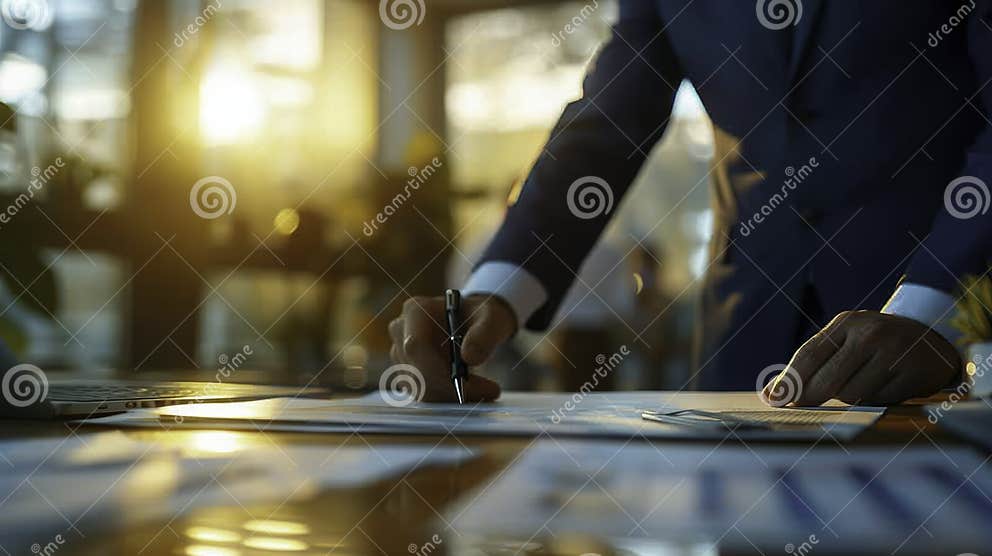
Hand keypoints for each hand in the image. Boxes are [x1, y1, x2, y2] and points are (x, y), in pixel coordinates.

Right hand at [387, 294, 516, 401]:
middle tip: (489, 392)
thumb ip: (485, 334)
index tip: (468, 383)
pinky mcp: (405, 372)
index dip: (437, 369)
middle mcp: (401, 331)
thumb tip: (470, 357)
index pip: (416, 345)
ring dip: (452, 396)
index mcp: (416, 311)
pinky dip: (447, 398)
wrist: (472, 323)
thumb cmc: (479, 317)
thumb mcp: (492, 318)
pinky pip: (422, 394)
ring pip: (420, 387)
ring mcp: (400, 353)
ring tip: (485, 389)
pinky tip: (470, 391)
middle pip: (417, 370)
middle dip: (451, 388)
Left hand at [763, 311, 960, 405]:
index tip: (772, 400)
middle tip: (805, 402)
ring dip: (848, 397)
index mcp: (847, 323)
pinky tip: (883, 386)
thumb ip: (812, 362)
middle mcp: (870, 334)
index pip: (809, 355)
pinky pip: (880, 401)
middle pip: (828, 381)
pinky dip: (875, 400)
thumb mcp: (845, 338)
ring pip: (853, 395)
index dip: (788, 381)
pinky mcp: (914, 373)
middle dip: (811, 397)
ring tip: (860, 382)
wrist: (930, 336)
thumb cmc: (874, 342)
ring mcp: (895, 353)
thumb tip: (771, 393)